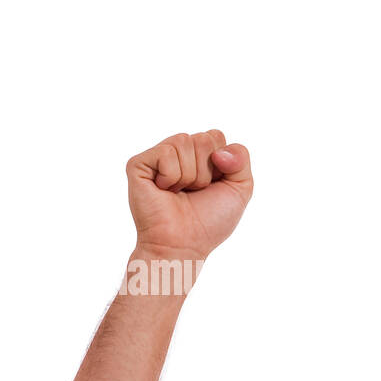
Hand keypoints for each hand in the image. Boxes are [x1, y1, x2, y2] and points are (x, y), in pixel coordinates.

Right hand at [125, 130, 252, 260]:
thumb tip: (218, 149)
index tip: (214, 186)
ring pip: (184, 141)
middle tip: (195, 191)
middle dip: (207, 170)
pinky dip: (172, 177)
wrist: (184, 244)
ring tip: (180, 192)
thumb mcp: (240, 189)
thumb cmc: (209, 221)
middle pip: (204, 138)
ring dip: (191, 176)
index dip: (223, 163)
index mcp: (200, 156)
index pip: (216, 136)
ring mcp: (157, 157)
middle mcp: (178, 153)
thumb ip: (241, 159)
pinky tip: (164, 190)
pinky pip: (166, 153)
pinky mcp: (138, 164)